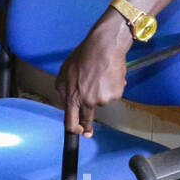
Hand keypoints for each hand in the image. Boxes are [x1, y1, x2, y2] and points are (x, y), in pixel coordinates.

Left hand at [54, 14, 132, 135]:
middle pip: (88, 117)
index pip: (70, 121)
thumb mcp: (64, 72)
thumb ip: (62, 89)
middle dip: (88, 124)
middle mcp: (88, 101)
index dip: (74, 130)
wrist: (105, 47)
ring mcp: (104, 98)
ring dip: (100, 92)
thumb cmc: (84, 56)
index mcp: (73, 96)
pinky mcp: (117, 93)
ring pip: (101, 100)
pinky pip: (112, 93)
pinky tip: (108, 75)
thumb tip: (64, 101)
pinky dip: (111, 87)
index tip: (77, 132)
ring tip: (99, 76)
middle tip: (89, 130)